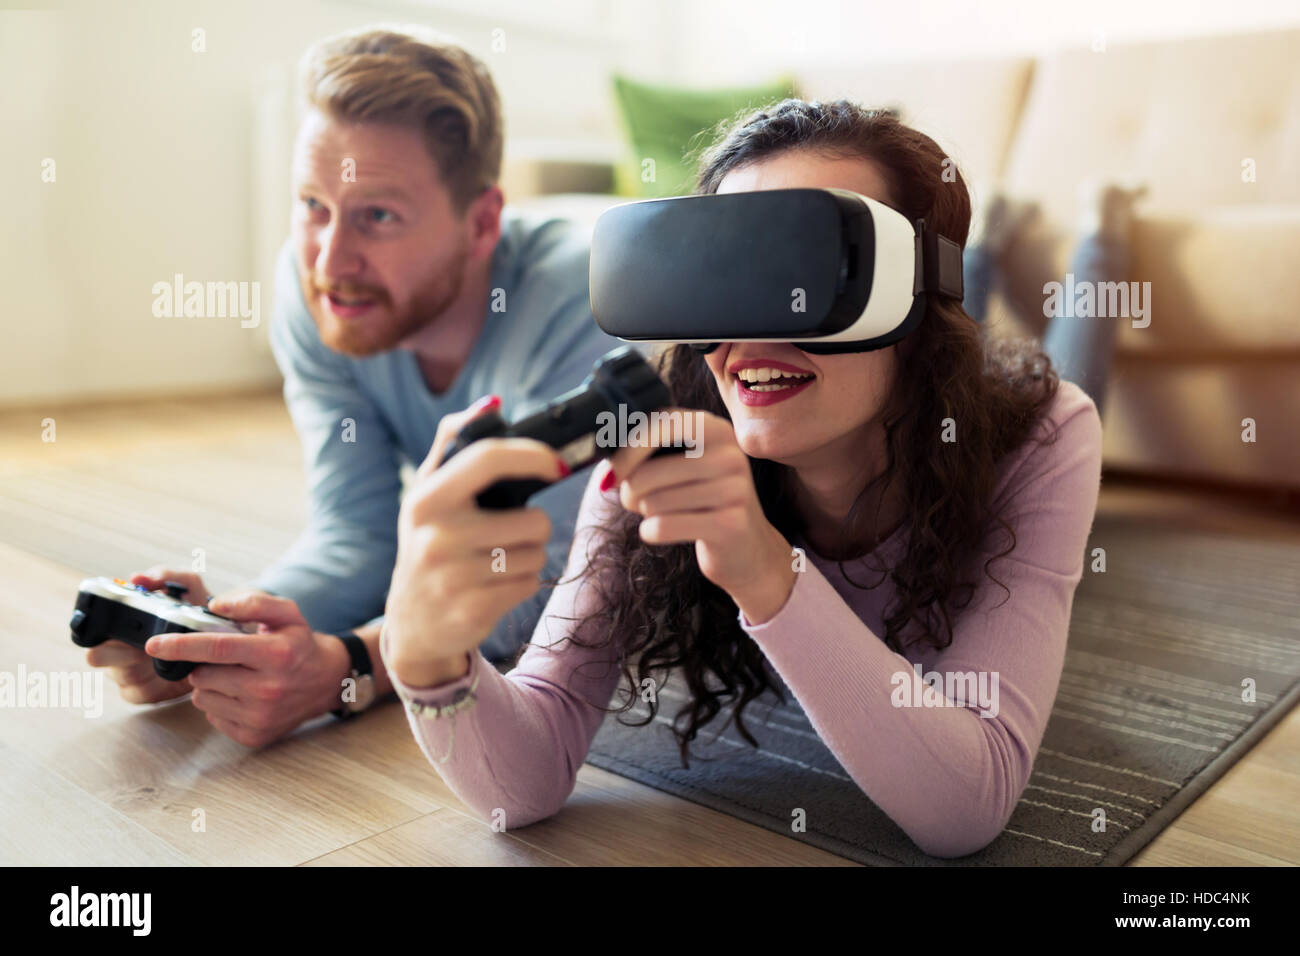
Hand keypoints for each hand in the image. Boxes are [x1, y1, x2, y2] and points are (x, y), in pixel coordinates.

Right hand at [85, 566, 214, 703]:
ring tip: (164, 655)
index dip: (91, 627)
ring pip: (119, 675)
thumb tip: (137, 577)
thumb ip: (167, 576)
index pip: (90, 628)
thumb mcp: (188, 587)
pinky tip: (172, 674)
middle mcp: (117, 648)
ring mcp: (128, 673)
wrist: (221, 643)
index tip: (108, 624)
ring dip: (141, 666)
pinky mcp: (142, 693)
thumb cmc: (196, 611)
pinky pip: (138, 694)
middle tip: (142, 643)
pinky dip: (155, 685)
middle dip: (116, 650)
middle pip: (96, 655)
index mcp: (121, 623)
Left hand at [144, 590, 351, 746]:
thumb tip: (216, 606)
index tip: (155, 644)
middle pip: (203, 675)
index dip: (181, 645)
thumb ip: (252, 602)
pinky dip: (219, 704)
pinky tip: (241, 695)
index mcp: (276, 654)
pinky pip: (213, 717)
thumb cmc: (300, 644)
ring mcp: (261, 716)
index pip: (217, 648)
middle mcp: (269, 689)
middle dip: (202, 664)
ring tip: (235, 676)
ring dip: (209, 684)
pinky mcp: (254, 735)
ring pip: (203, 697)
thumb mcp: (286, 613)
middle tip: (225, 659)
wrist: (326, 683)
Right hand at [384, 395, 565, 687]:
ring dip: (529, 555)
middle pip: (532, 519)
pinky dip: (523, 582)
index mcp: (427, 498)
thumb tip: (493, 405)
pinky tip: (496, 584)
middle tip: (511, 531)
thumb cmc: (430, 542)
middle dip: (533, 524)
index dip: (533, 455)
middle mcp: (436, 536)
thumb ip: (455, 441)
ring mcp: (453, 578)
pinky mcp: (472, 611)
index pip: (488, 458)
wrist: (413, 622)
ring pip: (536, 553)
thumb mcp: (429, 492)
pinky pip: (529, 584)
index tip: (557, 465)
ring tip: (498, 559)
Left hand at [604, 408, 795, 625]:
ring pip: (654, 502)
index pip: (662, 425)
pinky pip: (664, 526)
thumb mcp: (684, 465)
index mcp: (716, 429)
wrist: (748, 547)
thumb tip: (604, 467)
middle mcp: (730, 454)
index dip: (627, 449)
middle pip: (650, 471)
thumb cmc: (702, 500)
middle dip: (630, 490)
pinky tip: (661, 531)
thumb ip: (648, 452)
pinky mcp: (730, 524)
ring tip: (658, 513)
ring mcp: (734, 489)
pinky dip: (651, 532)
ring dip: (644, 512)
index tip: (612, 472)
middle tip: (632, 499)